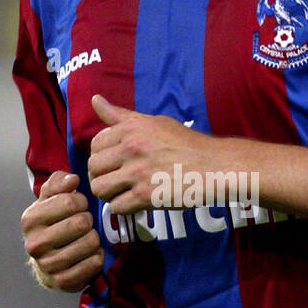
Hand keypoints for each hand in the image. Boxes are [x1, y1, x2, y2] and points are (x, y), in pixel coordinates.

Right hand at [21, 171, 104, 291]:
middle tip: (84, 223)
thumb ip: (58, 183)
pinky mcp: (63, 280)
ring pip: (90, 242)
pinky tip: (89, 254)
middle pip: (81, 223)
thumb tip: (72, 179)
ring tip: (86, 238)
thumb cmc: (51, 225)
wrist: (45, 262)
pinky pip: (94, 263)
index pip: (70, 202)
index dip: (81, 201)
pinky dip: (97, 256)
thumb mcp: (49, 200)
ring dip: (94, 238)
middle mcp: (35, 243)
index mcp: (30, 220)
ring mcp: (48, 264)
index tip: (79, 206)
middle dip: (88, 220)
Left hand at [87, 95, 222, 213]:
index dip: (102, 155)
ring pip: (99, 188)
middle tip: (117, 180)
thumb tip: (94, 100)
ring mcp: (137, 173)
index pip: (95, 144)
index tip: (115, 162)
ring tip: (123, 192)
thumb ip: (121, 116)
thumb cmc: (187, 143)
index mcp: (131, 128)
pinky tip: (135, 202)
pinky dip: (123, 207)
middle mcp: (131, 148)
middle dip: (101, 175)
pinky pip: (116, 207)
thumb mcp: (154, 122)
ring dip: (108, 193)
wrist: (214, 166)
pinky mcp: (145, 196)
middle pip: (93, 167)